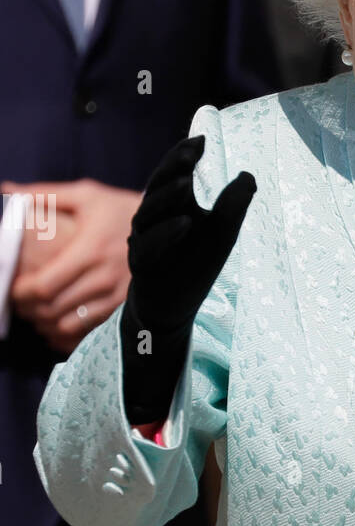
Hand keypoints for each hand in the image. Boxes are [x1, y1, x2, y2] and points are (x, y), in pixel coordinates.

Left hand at [4, 179, 140, 353]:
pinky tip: (59, 325)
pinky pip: (89, 333)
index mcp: (89, 251)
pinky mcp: (126, 309)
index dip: (22, 293)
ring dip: (47, 324)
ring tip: (38, 314)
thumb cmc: (120, 211)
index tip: (14, 288)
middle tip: (20, 303)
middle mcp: (104, 278)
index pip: (45, 286)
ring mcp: (118, 297)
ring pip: (69, 326)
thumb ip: (45, 196)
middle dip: (29, 310)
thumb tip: (6, 190)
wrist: (168, 229)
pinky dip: (68, 335)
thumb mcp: (86, 196)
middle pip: (53, 309)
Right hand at [120, 135, 255, 422]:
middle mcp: (153, 218)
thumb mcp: (222, 233)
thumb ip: (233, 204)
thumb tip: (247, 174)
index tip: (202, 139)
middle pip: (158, 186)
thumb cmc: (195, 266)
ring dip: (169, 197)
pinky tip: (185, 223)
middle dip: (174, 167)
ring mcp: (143, 240)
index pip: (174, 173)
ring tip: (188, 183)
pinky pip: (150, 246)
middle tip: (191, 152)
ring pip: (150, 213)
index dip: (184, 155)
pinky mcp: (141, 265)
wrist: (173, 308)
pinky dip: (166, 234)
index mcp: (172, 205)